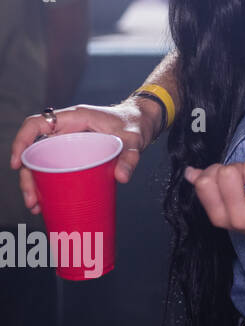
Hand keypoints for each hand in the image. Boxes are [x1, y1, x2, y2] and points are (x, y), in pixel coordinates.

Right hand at [10, 100, 159, 215]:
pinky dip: (48, 183)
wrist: (144, 121)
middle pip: (34, 150)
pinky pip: (54, 167)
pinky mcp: (75, 153)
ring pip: (41, 161)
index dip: (21, 141)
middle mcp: (66, 130)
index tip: (18, 164)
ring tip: (36, 207)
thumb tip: (122, 178)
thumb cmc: (136, 123)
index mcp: (74, 118)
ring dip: (34, 184)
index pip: (36, 123)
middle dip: (27, 176)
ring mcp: (69, 142)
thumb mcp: (135, 138)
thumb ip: (130, 156)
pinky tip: (47, 202)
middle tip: (32, 200)